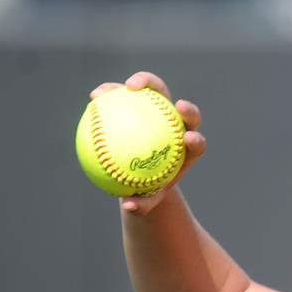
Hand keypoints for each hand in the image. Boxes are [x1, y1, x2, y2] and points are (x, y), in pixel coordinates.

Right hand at [89, 72, 205, 215]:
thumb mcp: (146, 201)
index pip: (197, 142)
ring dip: (146, 84)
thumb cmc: (146, 190)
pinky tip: (94, 96)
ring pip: (158, 94)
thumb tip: (128, 206)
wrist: (141, 174)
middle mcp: (178, 127)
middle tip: (176, 105)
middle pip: (186, 112)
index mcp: (186, 150)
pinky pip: (128, 96)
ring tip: (125, 87)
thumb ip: (142, 204)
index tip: (188, 139)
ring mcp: (162, 112)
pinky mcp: (144, 103)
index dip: (196, 138)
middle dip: (185, 107)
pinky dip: (114, 94)